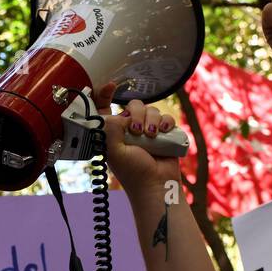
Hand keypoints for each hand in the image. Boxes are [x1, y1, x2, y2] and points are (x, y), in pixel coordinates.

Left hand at [92, 82, 183, 197]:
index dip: (105, 94)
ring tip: (152, 137)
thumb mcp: (114, 152)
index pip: (105, 108)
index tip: (111, 86)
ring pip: (151, 109)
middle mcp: (130, 129)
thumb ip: (110, 129)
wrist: (157, 184)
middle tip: (138, 132)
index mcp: (114, 133)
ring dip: (152, 121)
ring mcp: (148, 130)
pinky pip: (166, 116)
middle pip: (133, 105)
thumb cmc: (134, 173)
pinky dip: (166, 122)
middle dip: (137, 115)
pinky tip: (164, 131)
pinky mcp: (164, 133)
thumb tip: (121, 115)